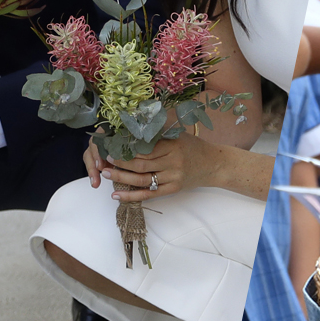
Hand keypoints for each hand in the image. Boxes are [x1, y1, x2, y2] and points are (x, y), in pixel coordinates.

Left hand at [97, 132, 220, 202]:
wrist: (214, 164)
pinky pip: (149, 194)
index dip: (127, 149)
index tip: (112, 146)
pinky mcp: (173, 189)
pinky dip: (132, 196)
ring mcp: (173, 177)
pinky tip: (117, 196)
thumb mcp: (178, 135)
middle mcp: (173, 162)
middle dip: (121, 163)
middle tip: (105, 160)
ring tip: (106, 174)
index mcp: (172, 146)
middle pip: (141, 165)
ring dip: (122, 178)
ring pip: (143, 180)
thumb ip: (158, 132)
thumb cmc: (193, 147)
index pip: (145, 149)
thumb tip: (134, 124)